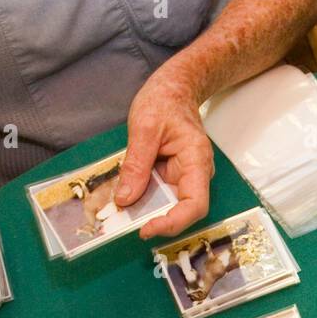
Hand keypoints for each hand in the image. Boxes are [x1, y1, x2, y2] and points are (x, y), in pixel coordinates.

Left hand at [116, 69, 214, 239]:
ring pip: (167, 206)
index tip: (146, 228)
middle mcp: (194, 175)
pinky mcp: (169, 177)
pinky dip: (141, 201)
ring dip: (145, 213)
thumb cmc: (165, 100)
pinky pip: (156, 195)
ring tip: (119, 215)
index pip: (194, 205)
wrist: (173, 89)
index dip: (173, 222)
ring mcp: (182, 178)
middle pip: (181, 211)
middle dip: (155, 221)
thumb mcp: (145, 128)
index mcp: (196, 161)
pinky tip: (123, 200)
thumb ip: (136, 164)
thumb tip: (125, 199)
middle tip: (125, 225)